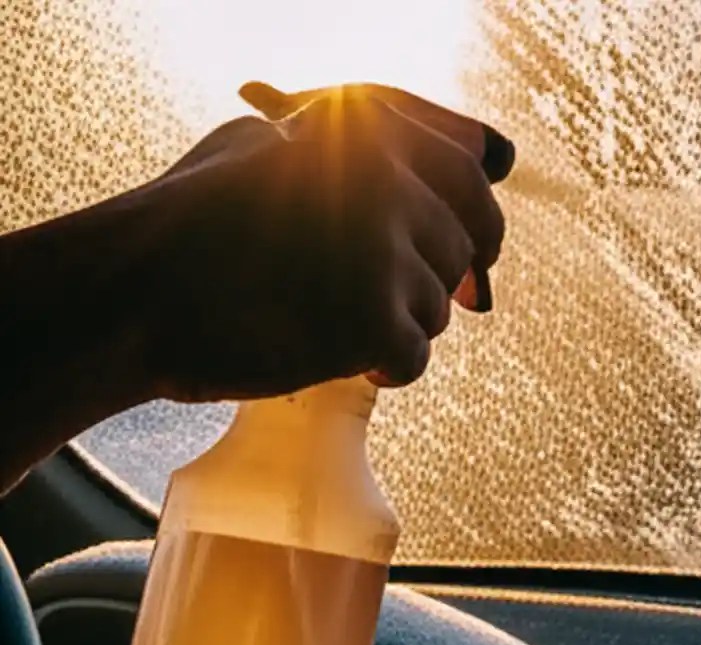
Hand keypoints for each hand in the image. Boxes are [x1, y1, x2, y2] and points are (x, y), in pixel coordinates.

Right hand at [127, 83, 513, 401]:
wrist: (134, 291)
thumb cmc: (185, 220)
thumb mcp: (255, 145)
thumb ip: (325, 143)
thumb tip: (399, 165)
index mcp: (367, 135)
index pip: (467, 172)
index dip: (478, 218)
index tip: (480, 251)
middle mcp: (390, 185)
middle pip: (458, 249)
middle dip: (430, 282)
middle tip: (383, 305)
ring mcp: (385, 252)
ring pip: (437, 308)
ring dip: (398, 324)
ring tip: (334, 324)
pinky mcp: (374, 320)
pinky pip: (414, 355)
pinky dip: (389, 367)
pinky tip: (354, 363)